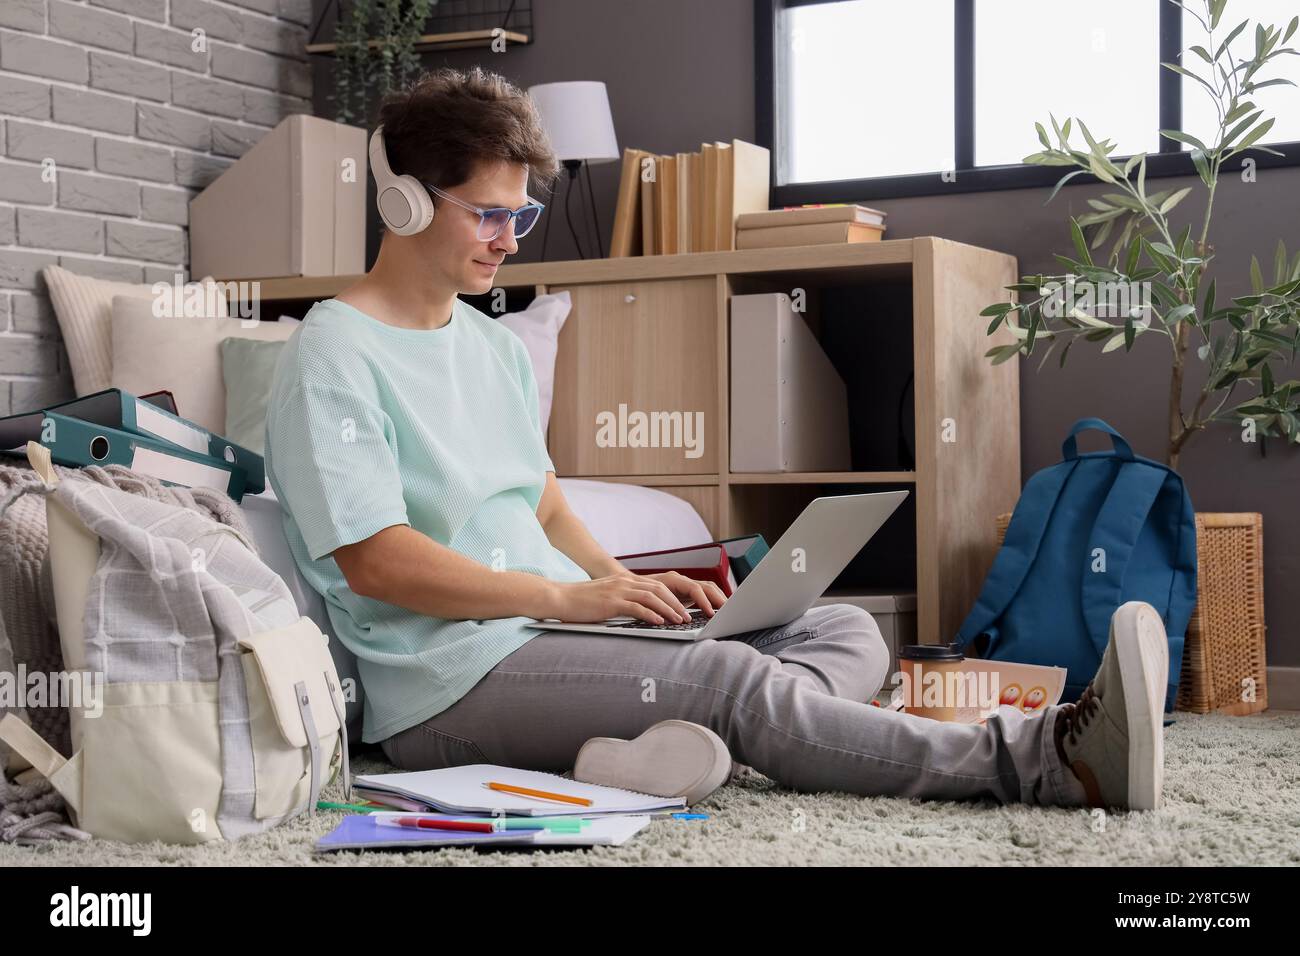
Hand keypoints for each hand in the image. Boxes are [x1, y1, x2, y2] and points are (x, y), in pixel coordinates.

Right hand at [548, 571, 724, 624]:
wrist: (559, 598)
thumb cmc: (582, 603)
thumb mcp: (608, 599)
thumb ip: (625, 603)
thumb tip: (644, 616)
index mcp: (626, 581)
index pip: (658, 585)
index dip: (675, 596)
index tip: (687, 609)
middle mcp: (625, 582)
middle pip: (661, 589)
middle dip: (678, 603)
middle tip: (689, 617)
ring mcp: (619, 590)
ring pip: (653, 597)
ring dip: (669, 610)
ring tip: (681, 621)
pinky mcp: (611, 602)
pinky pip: (637, 607)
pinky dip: (651, 614)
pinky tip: (661, 623)